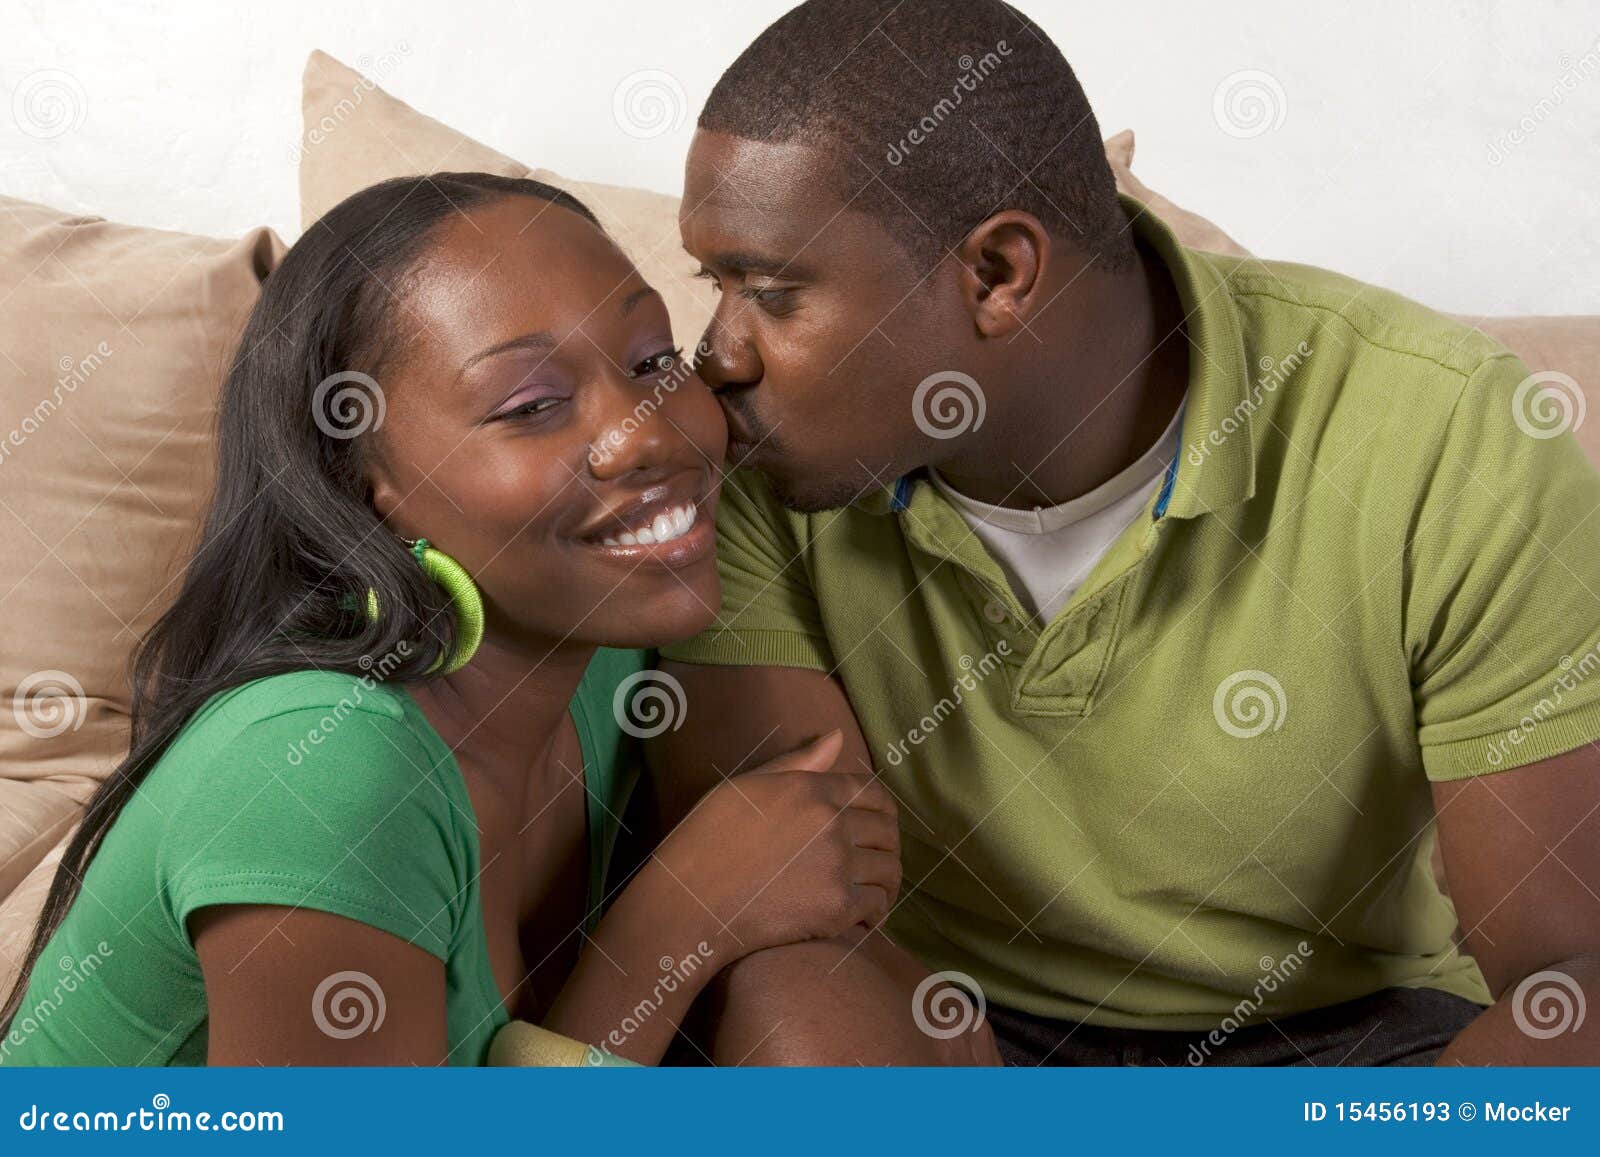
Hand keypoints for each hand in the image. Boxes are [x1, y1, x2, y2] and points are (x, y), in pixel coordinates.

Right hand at [650, 730, 899, 956]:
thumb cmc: (705, 841)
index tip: (877, 825)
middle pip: (886, 829)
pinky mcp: (836, 907)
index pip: (871, 791)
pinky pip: (877, 903)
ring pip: (888, 867)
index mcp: (810, 789)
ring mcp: (837, 865)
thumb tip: (837, 736)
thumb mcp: (744, 787)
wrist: (688, 904)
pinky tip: (867, 916)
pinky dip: (877, 910)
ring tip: (877, 889)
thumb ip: (796, 763)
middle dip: (887, 844)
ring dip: (887, 879)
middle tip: (878, 860)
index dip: (881, 808)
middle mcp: (831, 822)